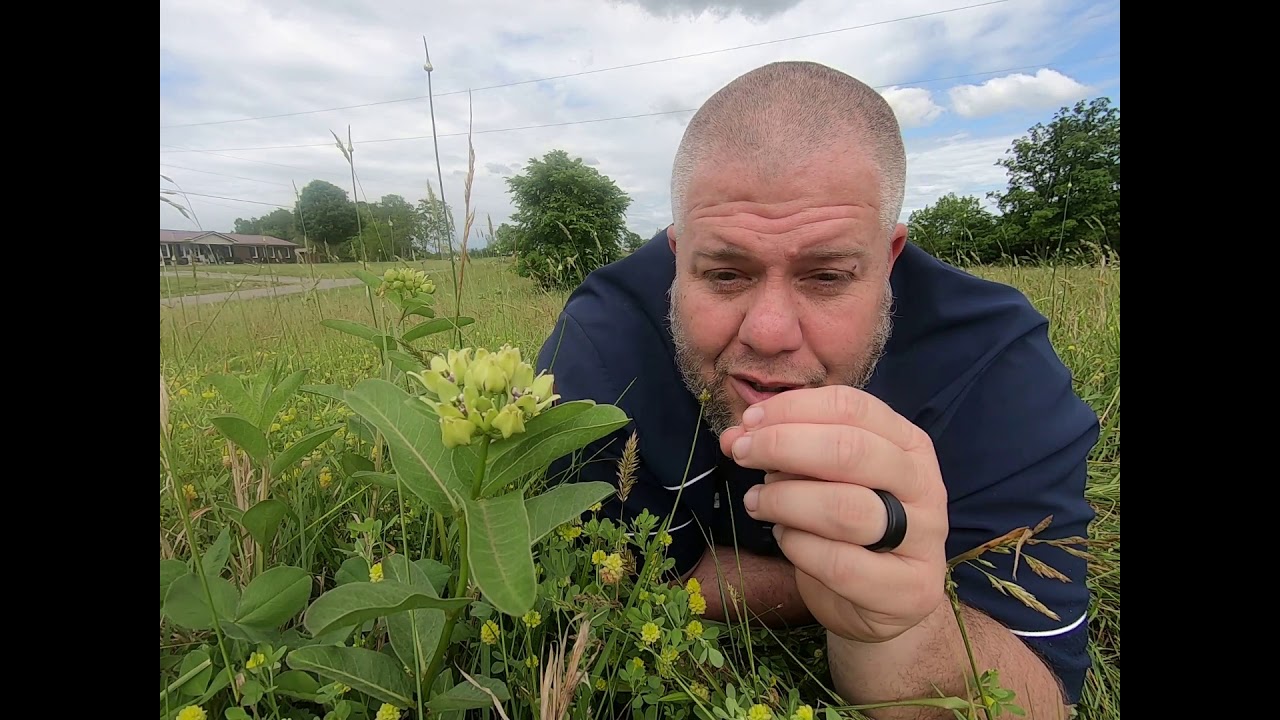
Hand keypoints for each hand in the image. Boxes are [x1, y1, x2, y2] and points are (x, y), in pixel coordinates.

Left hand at [718, 385, 948, 643]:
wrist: (883, 603)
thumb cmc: (848, 528)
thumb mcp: (822, 478)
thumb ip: (785, 451)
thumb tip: (734, 434)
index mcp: (908, 444)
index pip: (853, 407)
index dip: (794, 408)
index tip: (749, 422)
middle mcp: (923, 485)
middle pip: (850, 450)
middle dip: (783, 445)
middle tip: (741, 453)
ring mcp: (922, 540)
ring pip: (845, 508)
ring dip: (784, 499)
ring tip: (756, 502)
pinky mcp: (908, 591)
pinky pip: (840, 564)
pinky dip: (799, 546)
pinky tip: (785, 538)